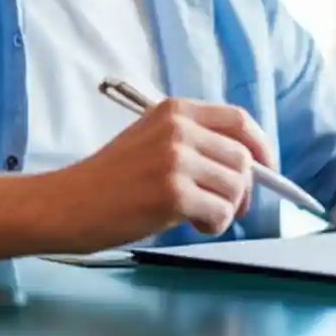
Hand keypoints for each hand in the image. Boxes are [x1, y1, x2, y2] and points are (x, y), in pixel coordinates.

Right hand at [60, 98, 273, 250]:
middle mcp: (178, 129)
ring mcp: (175, 160)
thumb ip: (194, 143)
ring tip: (197, 216)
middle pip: (243, 159)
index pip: (239, 120)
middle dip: (243, 190)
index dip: (262, 147)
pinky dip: (213, 225)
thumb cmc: (108, 180)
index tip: (267, 170)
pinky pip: (220, 213)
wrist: (67, 203)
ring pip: (236, 187)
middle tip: (224, 207)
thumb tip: (246, 167)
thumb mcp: (150, 140)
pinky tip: (190, 224)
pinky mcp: (172, 193)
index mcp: (175, 110)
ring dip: (225, 210)